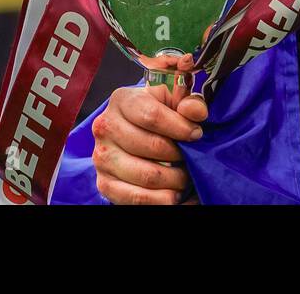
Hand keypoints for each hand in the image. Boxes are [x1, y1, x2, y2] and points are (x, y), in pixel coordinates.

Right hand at [92, 55, 207, 204]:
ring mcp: (102, 157)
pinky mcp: (104, 183)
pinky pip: (136, 197)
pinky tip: (174, 193)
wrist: (137, 132)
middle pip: (151, 146)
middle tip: (193, 158)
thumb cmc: (160, 112)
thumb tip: (197, 112)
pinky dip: (161, 199)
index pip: (152, 115)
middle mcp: (106, 127)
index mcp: (122, 100)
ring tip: (186, 176)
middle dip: (179, 155)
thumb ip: (190, 102)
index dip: (179, 127)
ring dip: (174, 179)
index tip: (196, 134)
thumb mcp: (175, 101)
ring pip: (146, 175)